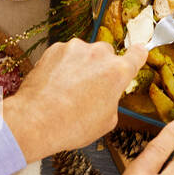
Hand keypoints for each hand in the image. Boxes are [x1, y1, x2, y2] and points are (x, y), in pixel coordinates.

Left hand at [1, 38, 147, 162]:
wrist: (36, 121)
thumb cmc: (71, 125)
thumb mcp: (106, 121)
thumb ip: (113, 100)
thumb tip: (107, 95)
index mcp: (118, 72)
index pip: (137, 54)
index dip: (137, 55)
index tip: (137, 54)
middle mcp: (99, 54)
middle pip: (107, 54)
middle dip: (101, 67)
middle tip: (91, 88)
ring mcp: (75, 49)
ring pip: (84, 53)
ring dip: (80, 66)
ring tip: (68, 90)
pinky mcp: (55, 49)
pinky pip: (64, 55)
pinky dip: (62, 65)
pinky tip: (56, 84)